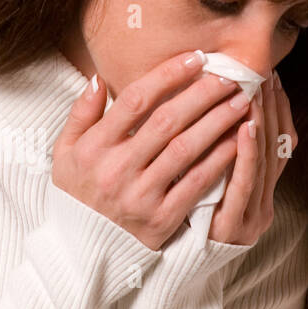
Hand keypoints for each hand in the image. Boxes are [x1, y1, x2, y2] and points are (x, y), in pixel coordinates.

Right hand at [51, 49, 246, 250]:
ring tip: (241, 103)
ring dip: (217, 123)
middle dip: (202, 95)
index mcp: (95, 147)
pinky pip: (196, 184)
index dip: (167, 76)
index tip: (197, 58)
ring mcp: (141, 195)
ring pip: (185, 150)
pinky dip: (219, 161)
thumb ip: (81, 115)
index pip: (134, 101)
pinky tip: (238, 142)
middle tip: (231, 77)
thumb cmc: (79, 193)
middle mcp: (117, 169)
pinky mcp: (162, 218)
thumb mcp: (66, 153)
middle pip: (166, 122)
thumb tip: (98, 78)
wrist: (84, 249)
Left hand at [206, 69, 297, 246]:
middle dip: (272, 108)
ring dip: (262, 121)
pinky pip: (244, 185)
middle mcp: (262, 203)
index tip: (271, 79)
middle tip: (267, 75)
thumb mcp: (210, 192)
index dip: (277, 111)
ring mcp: (252, 216)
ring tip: (257, 90)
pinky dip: (246, 154)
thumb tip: (219, 117)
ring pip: (263, 161)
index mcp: (258, 194)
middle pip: (275, 148)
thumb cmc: (190, 230)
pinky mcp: (235, 227)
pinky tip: (244, 127)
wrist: (181, 278)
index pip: (276, 144)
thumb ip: (217, 159)